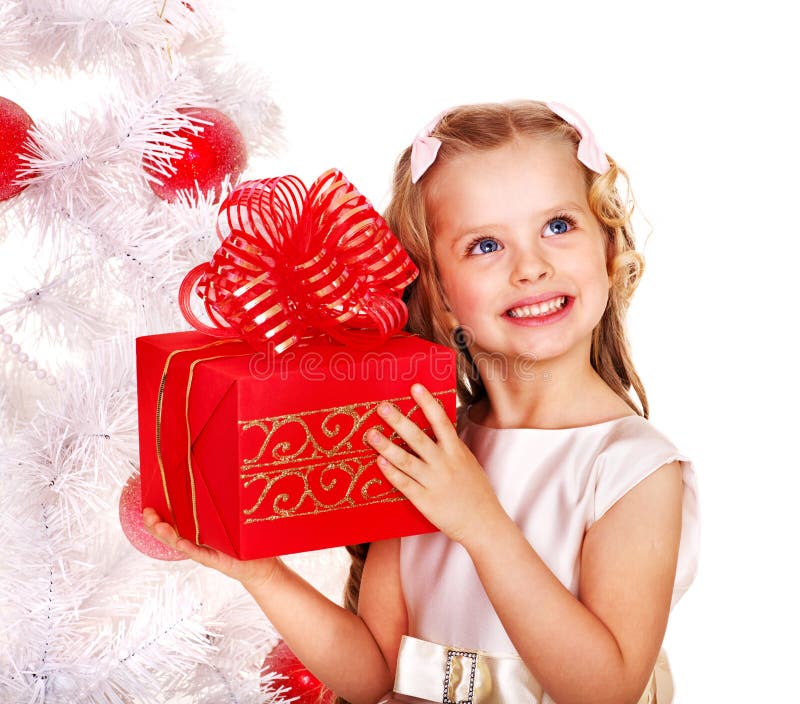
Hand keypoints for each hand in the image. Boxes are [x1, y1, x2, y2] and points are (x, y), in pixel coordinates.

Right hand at [142, 507, 280, 590]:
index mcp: (194, 530)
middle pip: (169, 532)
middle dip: (155, 523)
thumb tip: (214, 470)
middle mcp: (195, 540)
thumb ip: (217, 500)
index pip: (170, 521)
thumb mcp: (227, 516)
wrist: (259, 564)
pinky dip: (189, 547)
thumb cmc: (242, 538)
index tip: (147, 503)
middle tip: (147, 513)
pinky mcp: (215, 559)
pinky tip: (180, 541)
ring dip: (167, 534)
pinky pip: (200, 553)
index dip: (157, 513)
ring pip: (179, 543)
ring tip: (158, 525)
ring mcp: (203, 550)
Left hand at [366, 384, 505, 544]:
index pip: (441, 421)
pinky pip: (404, 483)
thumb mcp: (468, 462)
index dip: (428, 403)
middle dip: (398, 421)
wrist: (483, 523)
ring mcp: (433, 482)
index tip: (415, 387)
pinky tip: (379, 461)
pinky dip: (391, 472)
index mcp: (456, 452)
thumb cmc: (476, 492)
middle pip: (418, 438)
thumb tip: (436, 427)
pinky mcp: (424, 500)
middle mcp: (444, 464)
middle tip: (382, 407)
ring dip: (387, 446)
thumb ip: (451, 447)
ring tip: (371, 434)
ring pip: (406, 460)